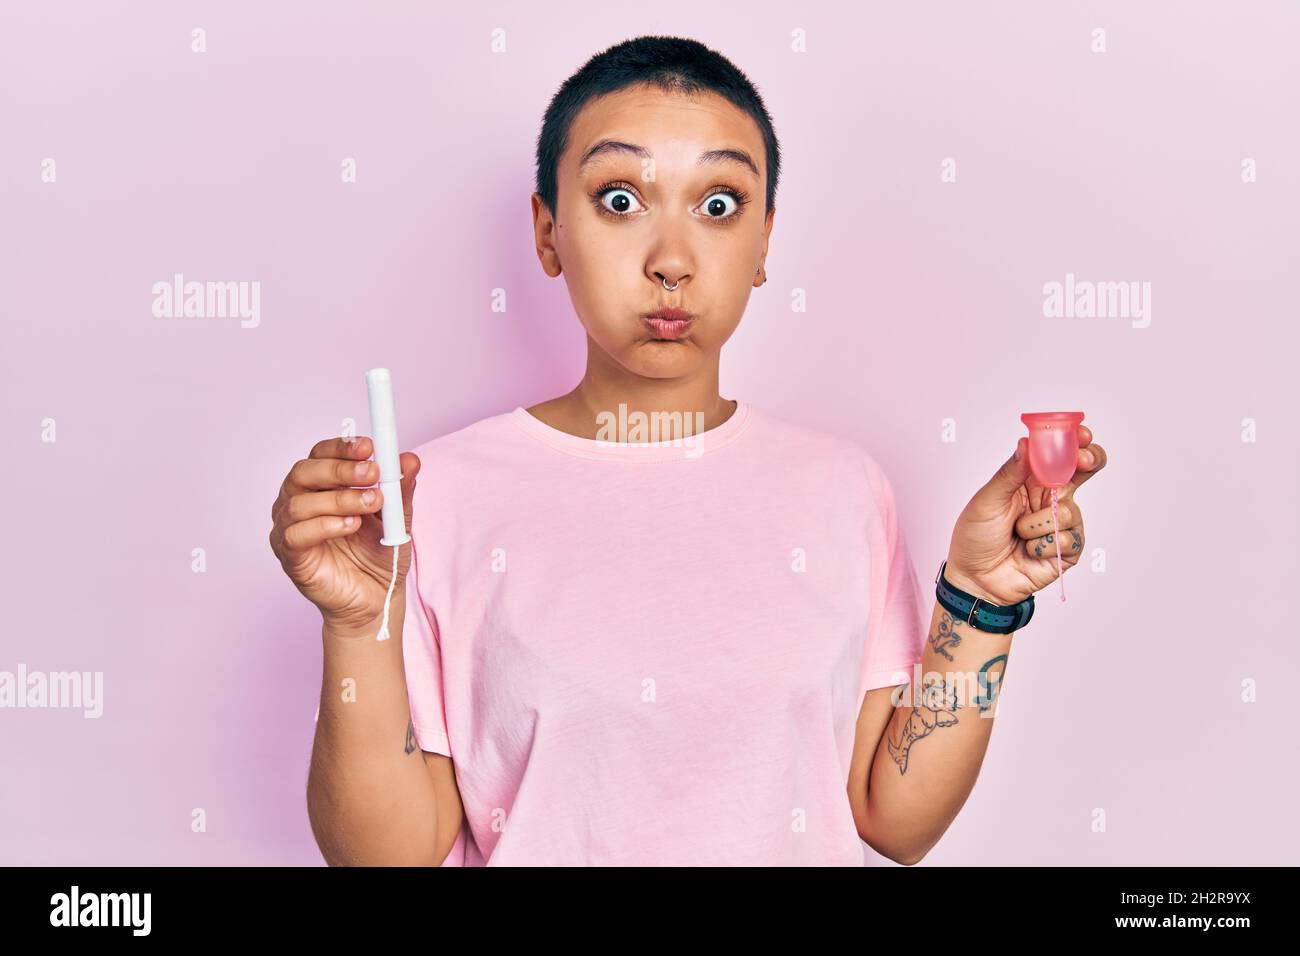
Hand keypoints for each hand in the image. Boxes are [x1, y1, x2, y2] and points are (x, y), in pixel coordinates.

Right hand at [268, 436, 420, 634]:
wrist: (377, 599)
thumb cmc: (379, 555)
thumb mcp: (396, 517)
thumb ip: (400, 489)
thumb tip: (410, 459)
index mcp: (321, 486)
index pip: (320, 454)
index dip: (341, 447)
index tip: (369, 446)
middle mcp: (299, 501)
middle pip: (304, 472)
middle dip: (340, 469)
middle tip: (373, 473)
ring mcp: (289, 528)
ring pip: (300, 502)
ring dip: (340, 499)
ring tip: (371, 503)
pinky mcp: (290, 556)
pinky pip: (296, 534)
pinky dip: (325, 525)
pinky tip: (350, 526)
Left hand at [944, 426, 1107, 604]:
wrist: (974, 579)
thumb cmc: (975, 537)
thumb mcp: (987, 500)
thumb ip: (1011, 473)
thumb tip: (1027, 443)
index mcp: (1030, 481)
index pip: (1059, 456)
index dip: (1074, 443)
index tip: (1080, 434)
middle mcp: (1049, 498)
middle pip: (1083, 473)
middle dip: (1088, 462)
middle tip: (1084, 459)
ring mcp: (1060, 524)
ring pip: (1068, 511)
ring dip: (1037, 524)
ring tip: (1017, 534)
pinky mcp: (1066, 550)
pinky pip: (1069, 539)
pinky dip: (1043, 545)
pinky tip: (1028, 551)